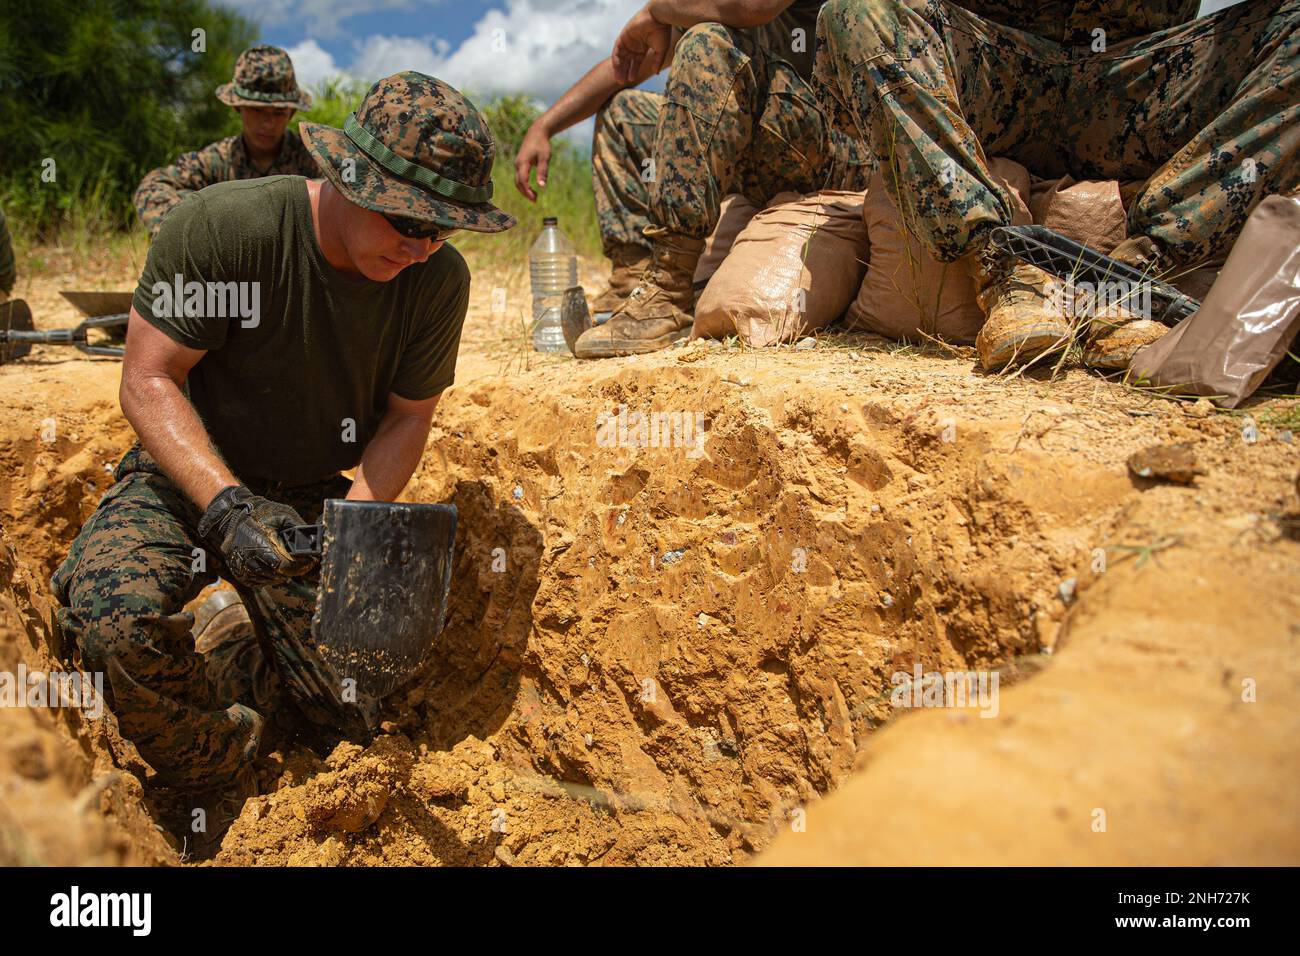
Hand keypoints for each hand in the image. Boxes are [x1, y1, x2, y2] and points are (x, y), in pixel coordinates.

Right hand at [198, 485, 315, 586]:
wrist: (231, 517)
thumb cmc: (258, 514)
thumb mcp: (282, 514)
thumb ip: (298, 527)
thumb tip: (315, 539)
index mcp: (260, 545)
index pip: (285, 566)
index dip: (301, 565)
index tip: (311, 560)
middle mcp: (249, 559)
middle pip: (280, 575)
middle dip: (294, 569)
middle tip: (303, 561)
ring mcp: (243, 568)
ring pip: (272, 580)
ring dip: (283, 574)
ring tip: (289, 561)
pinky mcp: (240, 574)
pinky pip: (260, 582)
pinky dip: (270, 576)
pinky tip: (274, 565)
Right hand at [514, 121, 552, 201]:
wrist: (536, 133)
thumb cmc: (542, 144)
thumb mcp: (545, 158)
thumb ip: (542, 172)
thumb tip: (542, 186)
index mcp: (523, 163)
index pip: (522, 181)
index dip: (527, 191)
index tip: (535, 199)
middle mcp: (518, 164)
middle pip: (518, 183)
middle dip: (525, 193)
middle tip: (535, 201)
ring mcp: (517, 164)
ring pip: (517, 181)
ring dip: (524, 190)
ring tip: (534, 196)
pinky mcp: (520, 164)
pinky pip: (519, 177)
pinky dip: (524, 185)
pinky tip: (531, 188)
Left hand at [612, 4, 672, 84]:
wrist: (658, 17)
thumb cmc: (662, 32)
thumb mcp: (660, 50)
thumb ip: (657, 62)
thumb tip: (655, 73)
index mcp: (643, 48)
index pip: (635, 62)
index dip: (633, 71)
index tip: (631, 79)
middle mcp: (634, 45)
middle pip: (626, 61)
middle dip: (623, 71)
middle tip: (621, 82)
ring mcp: (628, 41)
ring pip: (621, 57)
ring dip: (619, 67)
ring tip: (619, 78)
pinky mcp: (623, 37)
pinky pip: (617, 50)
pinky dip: (616, 58)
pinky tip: (617, 67)